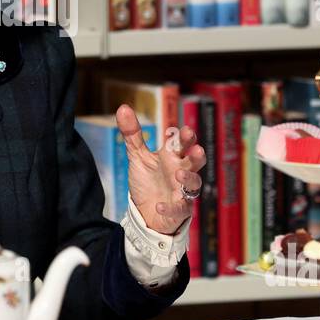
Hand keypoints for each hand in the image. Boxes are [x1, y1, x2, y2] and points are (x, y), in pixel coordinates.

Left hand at [117, 104, 206, 235]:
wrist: (145, 212)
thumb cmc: (148, 182)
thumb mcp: (138, 157)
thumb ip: (132, 134)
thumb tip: (123, 107)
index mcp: (173, 157)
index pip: (182, 144)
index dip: (186, 138)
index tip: (185, 131)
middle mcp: (181, 172)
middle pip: (195, 162)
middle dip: (196, 155)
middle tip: (196, 149)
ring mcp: (182, 192)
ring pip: (194, 183)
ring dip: (189, 178)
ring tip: (179, 174)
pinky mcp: (179, 210)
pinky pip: (179, 209)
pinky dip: (171, 207)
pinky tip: (160, 205)